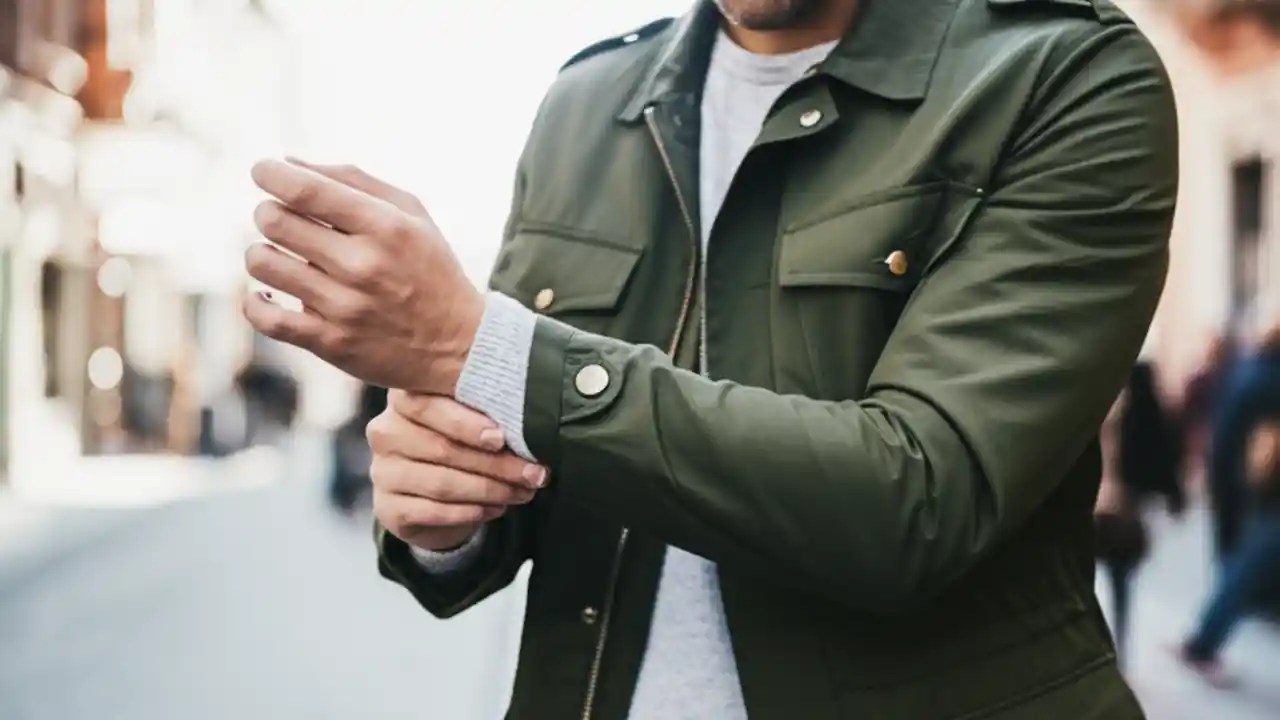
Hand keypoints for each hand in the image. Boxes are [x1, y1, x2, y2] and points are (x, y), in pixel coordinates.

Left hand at [244, 158, 481, 394]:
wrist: (459, 345)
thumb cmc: (430, 269)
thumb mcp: (412, 214)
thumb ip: (355, 181)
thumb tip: (289, 162)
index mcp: (385, 227)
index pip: (307, 190)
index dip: (271, 173)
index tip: (263, 171)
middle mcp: (363, 266)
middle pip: (275, 221)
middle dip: (268, 211)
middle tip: (280, 218)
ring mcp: (344, 307)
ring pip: (264, 264)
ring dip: (262, 253)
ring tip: (281, 257)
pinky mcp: (330, 343)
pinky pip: (266, 318)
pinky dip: (254, 302)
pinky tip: (267, 294)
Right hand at [369, 390, 547, 550]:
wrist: (432, 498)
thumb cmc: (459, 448)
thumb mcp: (470, 424)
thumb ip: (488, 418)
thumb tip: (533, 429)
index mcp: (404, 399)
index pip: (429, 405)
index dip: (466, 424)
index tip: (501, 439)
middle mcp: (386, 432)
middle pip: (443, 448)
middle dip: (496, 464)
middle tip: (533, 474)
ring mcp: (382, 472)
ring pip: (442, 483)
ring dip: (490, 490)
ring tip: (521, 493)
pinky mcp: (387, 507)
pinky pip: (433, 511)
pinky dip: (470, 512)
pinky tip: (495, 509)